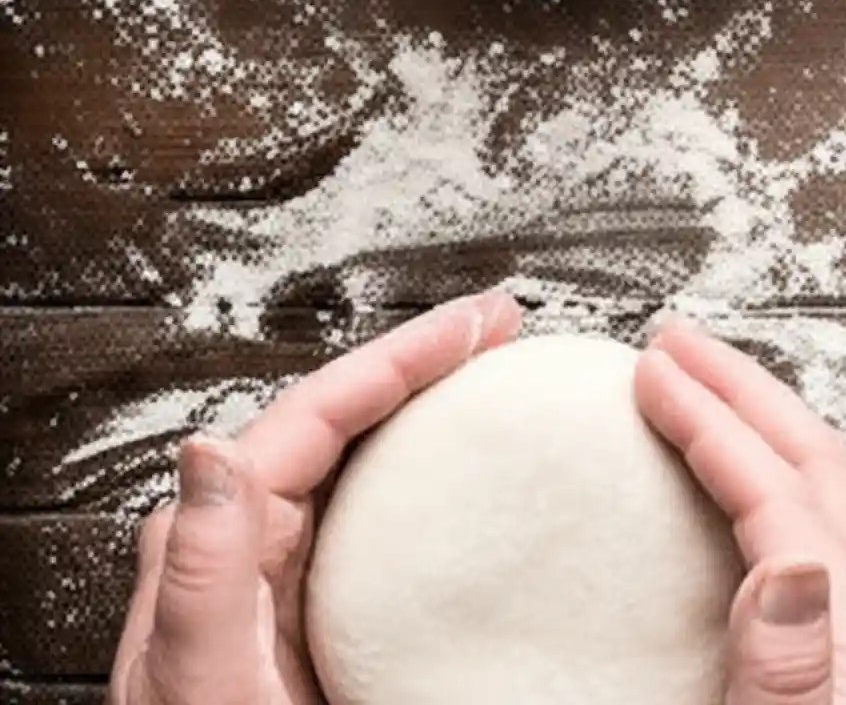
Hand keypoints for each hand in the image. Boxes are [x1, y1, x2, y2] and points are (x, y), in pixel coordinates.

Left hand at [109, 291, 522, 703]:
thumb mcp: (205, 681)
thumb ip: (199, 574)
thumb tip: (207, 449)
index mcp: (217, 539)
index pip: (317, 414)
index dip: (400, 357)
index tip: (476, 325)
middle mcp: (243, 538)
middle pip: (340, 416)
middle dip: (420, 361)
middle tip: (495, 330)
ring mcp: (280, 568)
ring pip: (356, 454)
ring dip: (420, 404)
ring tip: (484, 375)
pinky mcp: (313, 601)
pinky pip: (370, 511)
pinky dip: (418, 472)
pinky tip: (456, 471)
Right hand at [635, 319, 845, 704]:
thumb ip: (789, 671)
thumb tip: (793, 571)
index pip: (776, 488)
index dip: (710, 416)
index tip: (654, 373)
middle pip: (809, 462)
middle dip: (741, 387)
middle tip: (676, 345)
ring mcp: (845, 635)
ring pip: (809, 489)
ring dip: (751, 422)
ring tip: (696, 389)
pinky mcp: (821, 655)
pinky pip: (793, 530)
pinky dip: (751, 477)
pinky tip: (718, 484)